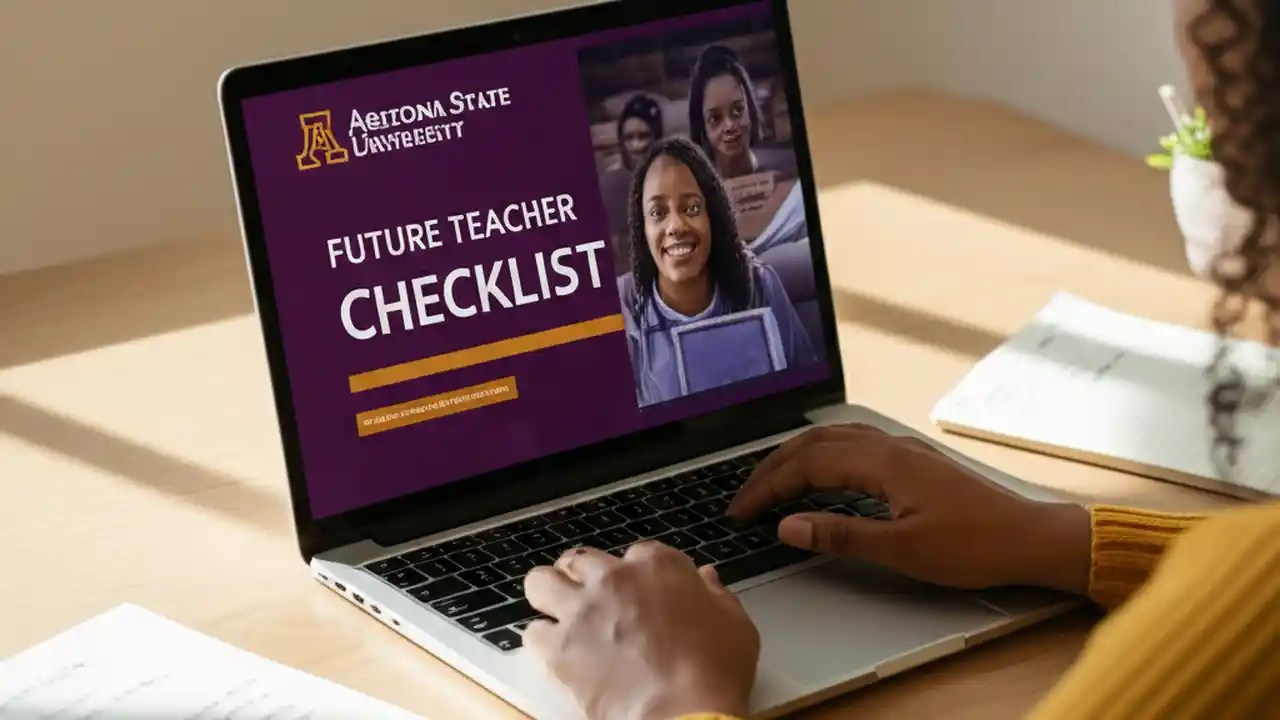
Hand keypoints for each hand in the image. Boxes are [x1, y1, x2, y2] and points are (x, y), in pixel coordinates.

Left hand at [523, 543, 758, 719]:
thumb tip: (707, 580)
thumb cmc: (715, 672)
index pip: (638, 553)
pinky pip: (532, 632)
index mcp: (658, 565)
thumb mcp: (736, 625)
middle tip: (593, 600)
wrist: (684, 715)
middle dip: (585, 577)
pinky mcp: (559, 647)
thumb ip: (716, 595)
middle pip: (581, 560)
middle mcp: (614, 578)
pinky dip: (543, 641)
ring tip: (559, 613)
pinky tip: (558, 652)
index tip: (642, 593)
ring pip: (541, 582)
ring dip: (549, 595)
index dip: (638, 576)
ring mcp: (581, 610)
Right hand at [728, 425, 1089, 593]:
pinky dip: (822, 454)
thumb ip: (841, 534)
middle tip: (744, 496)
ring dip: (795, 456)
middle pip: (813, 443)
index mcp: (883, 463)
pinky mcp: (913, 460)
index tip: (742, 510)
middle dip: (772, 467)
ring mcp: (903, 449)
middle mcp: (889, 446)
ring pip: (833, 438)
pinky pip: (853, 442)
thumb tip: (788, 526)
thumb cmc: (974, 546)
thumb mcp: (902, 550)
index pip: (806, 466)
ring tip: (771, 480)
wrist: (1029, 538)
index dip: (768, 487)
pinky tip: (821, 471)